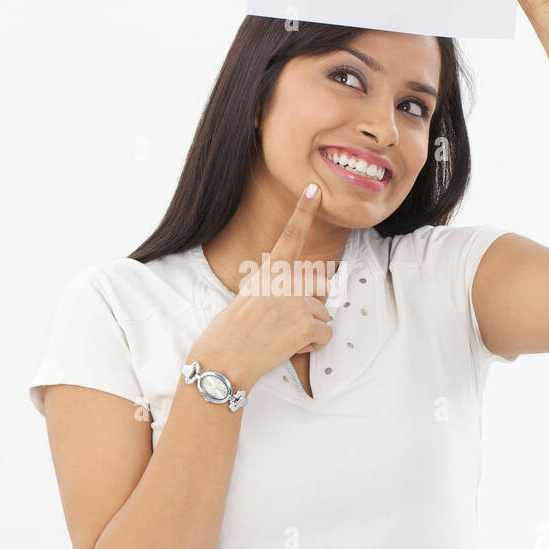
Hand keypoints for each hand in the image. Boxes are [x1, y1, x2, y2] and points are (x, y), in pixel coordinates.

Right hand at [187, 184, 333, 392]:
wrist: (224, 358)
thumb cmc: (232, 333)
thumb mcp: (251, 298)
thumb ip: (278, 290)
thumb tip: (311, 299)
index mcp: (269, 271)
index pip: (290, 235)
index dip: (304, 211)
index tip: (315, 190)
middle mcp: (284, 281)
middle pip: (319, 291)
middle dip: (309, 311)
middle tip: (280, 325)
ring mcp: (296, 301)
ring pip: (323, 314)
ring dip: (308, 330)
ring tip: (279, 337)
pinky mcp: (305, 323)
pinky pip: (325, 335)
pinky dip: (311, 345)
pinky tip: (289, 347)